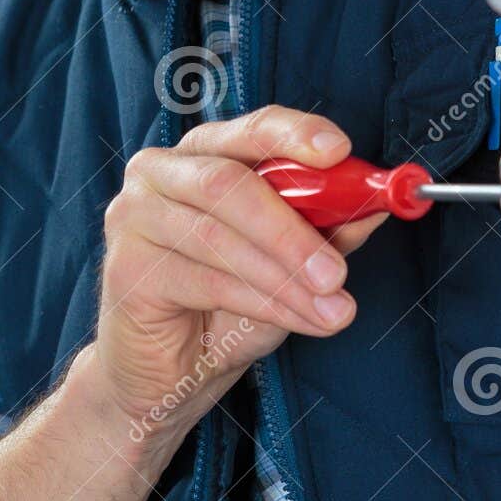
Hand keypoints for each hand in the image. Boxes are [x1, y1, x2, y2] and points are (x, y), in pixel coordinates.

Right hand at [92, 106, 388, 451]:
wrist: (166, 372)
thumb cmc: (226, 305)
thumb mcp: (290, 263)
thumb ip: (325, 227)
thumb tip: (375, 206)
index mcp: (205, 152)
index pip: (252, 128)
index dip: (296, 134)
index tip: (340, 150)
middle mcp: (161, 172)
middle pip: (230, 182)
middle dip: (293, 230)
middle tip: (338, 271)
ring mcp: (135, 215)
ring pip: (220, 236)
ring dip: (285, 278)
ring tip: (331, 308)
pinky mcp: (125, 266)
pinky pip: (205, 280)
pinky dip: (262, 302)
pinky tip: (297, 320)